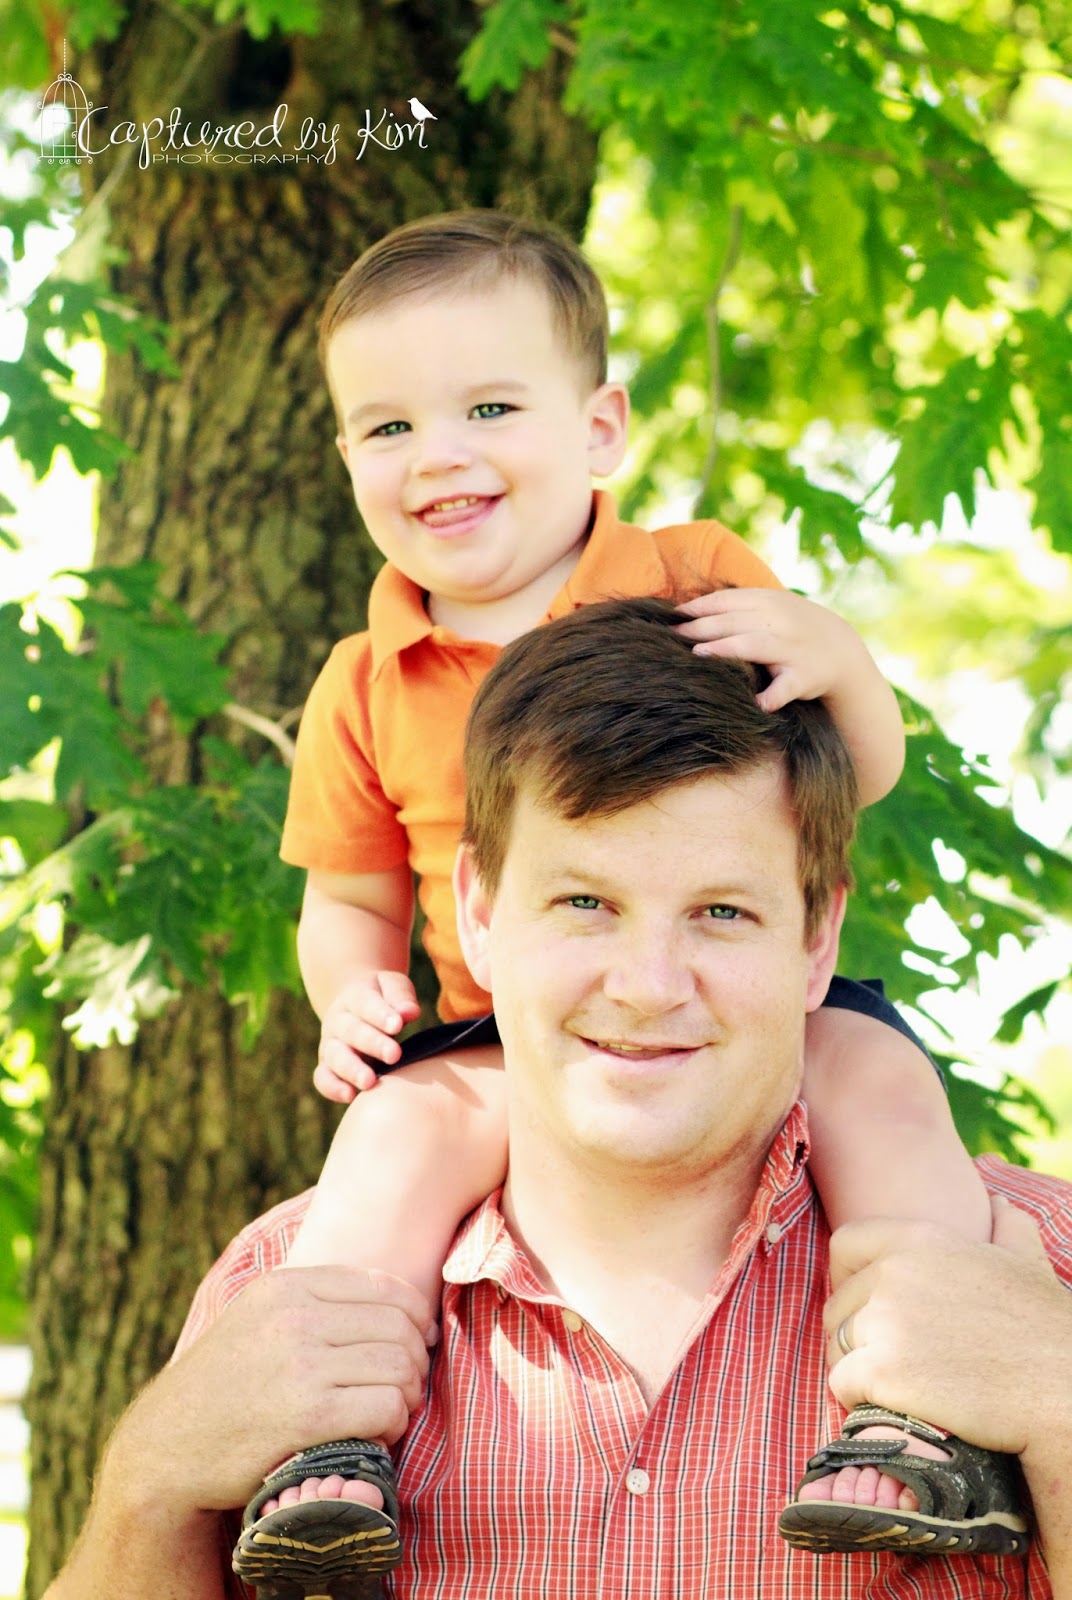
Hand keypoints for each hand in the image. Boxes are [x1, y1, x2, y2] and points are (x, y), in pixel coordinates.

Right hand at [113, 1265, 436, 1515]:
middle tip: (409, 1383)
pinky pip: (386, 1406)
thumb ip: (308, 1301)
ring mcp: (302, 1364)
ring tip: (394, 1409)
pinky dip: (396, 1422)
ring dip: (409, 1392)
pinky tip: (382, 1433)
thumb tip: (390, 1303)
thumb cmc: (219, 1389)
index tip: (418, 1340)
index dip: (414, 1314)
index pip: (383, 1285)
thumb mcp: (254, 1320)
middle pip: (398, 1325)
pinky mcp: (308, 1415)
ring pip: (399, 1364)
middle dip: (415, 1356)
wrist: (165, 1453)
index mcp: (285, 1286)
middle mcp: (294, 1317)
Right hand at [314, 972, 421, 1100]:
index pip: (365, 1004)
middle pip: (351, 1031)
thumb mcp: (393, 987)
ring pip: (335, 1056)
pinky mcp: (327, 1066)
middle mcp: (337, 1020)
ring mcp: (330, 1044)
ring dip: (352, 1069)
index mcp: (354, 997)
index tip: (398, 1025)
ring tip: (370, 1081)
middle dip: (372, 1044)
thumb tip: (409, 1012)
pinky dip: (332, 1088)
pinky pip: (323, 1078)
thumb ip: (401, 997)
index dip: (381, 1015)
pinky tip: (350, 1096)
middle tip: (394, 1054)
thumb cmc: (384, 998)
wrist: (358, 1006)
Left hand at [674, 588, 865, 712]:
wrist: (841, 650)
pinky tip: (755, 705)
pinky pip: (786, 687)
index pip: (727, 600)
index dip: (698, 607)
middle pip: (734, 621)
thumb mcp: (770, 608)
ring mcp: (792, 649)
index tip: (672, 616)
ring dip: (726, 649)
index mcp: (768, 602)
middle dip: (701, 627)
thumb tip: (686, 610)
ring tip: (698, 655)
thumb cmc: (792, 629)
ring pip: (754, 645)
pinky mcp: (804, 677)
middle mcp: (780, 622)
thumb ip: (736, 606)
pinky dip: (772, 697)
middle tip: (672, 636)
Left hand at [824, 1197, 1071, 1460]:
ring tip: (892, 1386)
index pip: (844, 1245)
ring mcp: (885, 1322)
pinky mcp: (882, 1372)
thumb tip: (997, 1203)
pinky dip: (858, 1400)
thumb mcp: (1026, 1261)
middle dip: (855, 1333)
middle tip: (888, 1360)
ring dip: (856, 1368)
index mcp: (919, 1240)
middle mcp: (893, 1273)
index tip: (864, 1305)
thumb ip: (1006, 1226)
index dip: (846, 1277)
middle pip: (838, 1304)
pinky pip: (841, 1384)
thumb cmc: (1047, 1329)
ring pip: (836, 1346)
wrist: (1061, 1391)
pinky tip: (890, 1407)